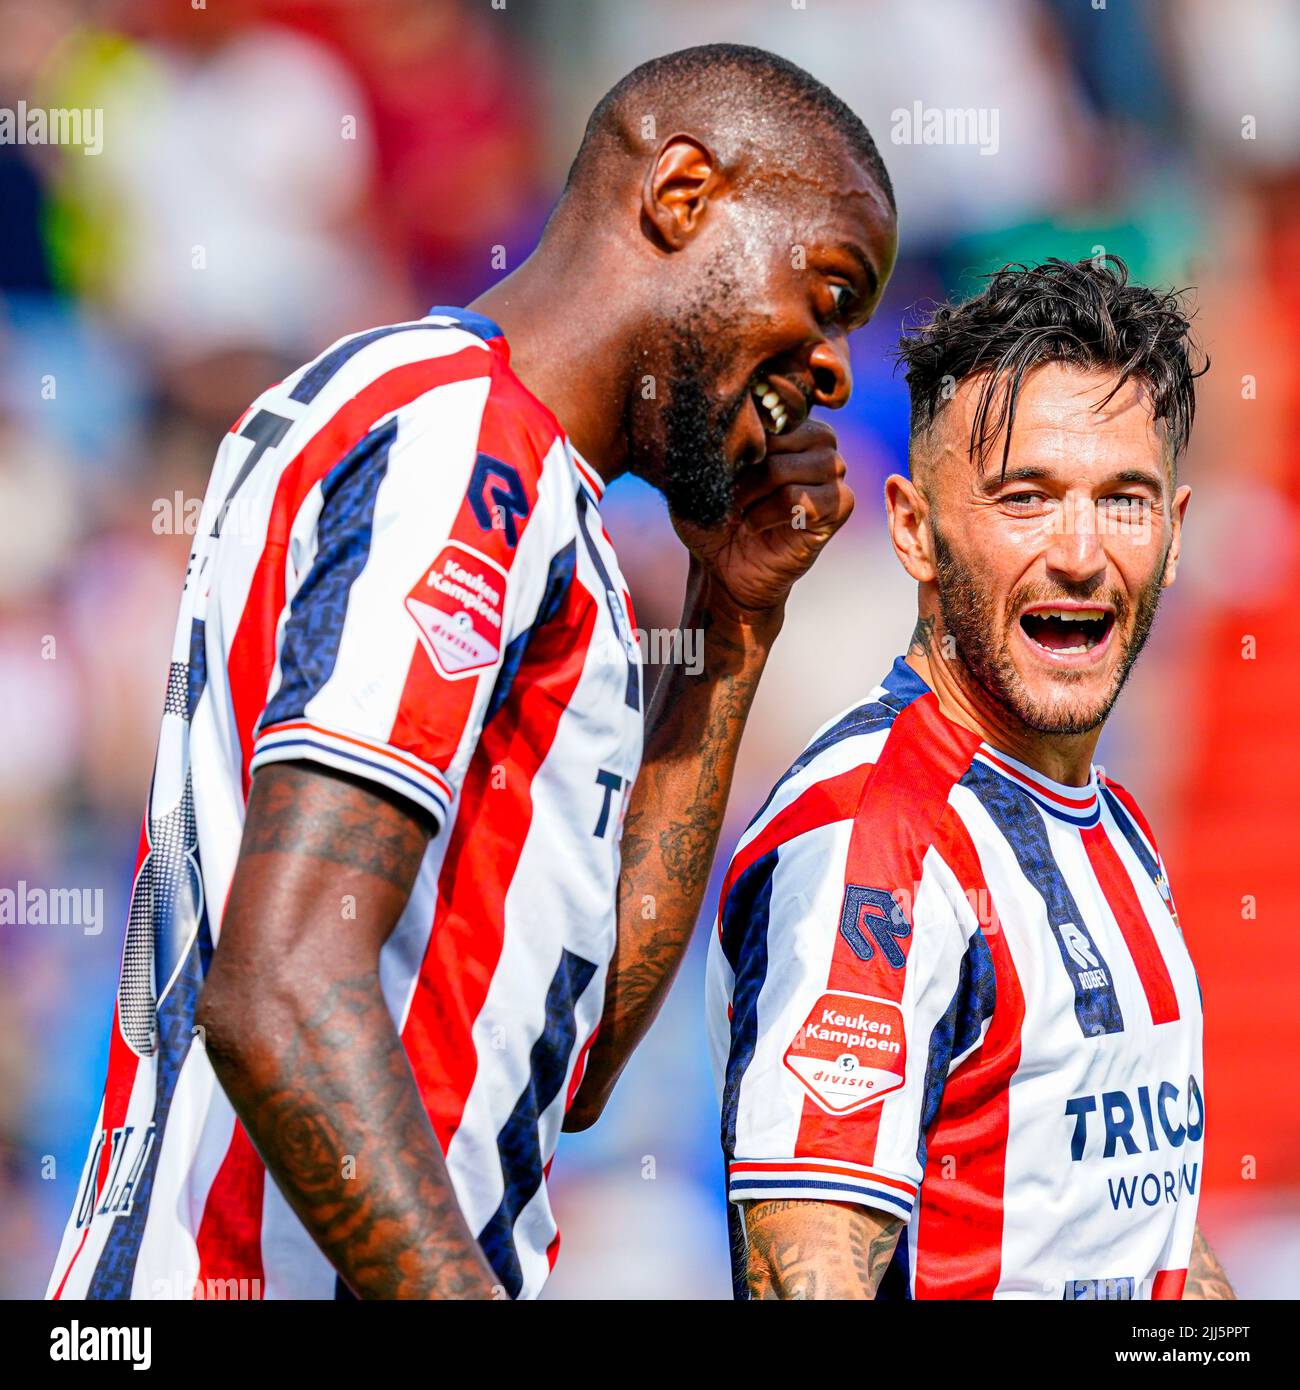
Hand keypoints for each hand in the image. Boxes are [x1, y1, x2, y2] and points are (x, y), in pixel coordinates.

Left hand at [673, 418, 853, 618]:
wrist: (722, 567)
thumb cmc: (711, 514)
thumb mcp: (702, 469)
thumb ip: (715, 435)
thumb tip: (721, 407)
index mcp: (787, 420)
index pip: (771, 402)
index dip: (742, 434)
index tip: (723, 464)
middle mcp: (816, 439)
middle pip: (776, 436)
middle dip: (743, 471)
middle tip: (730, 497)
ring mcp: (833, 470)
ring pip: (785, 469)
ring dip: (753, 495)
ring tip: (742, 512)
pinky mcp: (842, 504)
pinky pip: (803, 499)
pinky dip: (770, 514)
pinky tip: (756, 526)